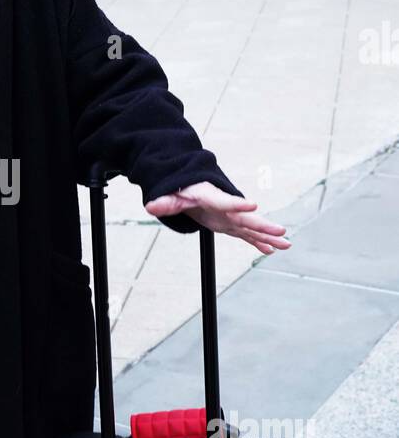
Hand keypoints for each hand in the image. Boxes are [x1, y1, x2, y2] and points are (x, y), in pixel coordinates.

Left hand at [145, 181, 290, 255]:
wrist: (190, 186)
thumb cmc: (182, 190)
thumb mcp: (171, 195)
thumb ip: (164, 202)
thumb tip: (152, 206)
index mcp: (212, 198)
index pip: (226, 202)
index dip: (238, 205)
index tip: (253, 206)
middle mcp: (226, 208)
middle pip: (247, 219)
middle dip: (264, 225)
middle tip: (281, 231)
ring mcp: (230, 218)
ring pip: (252, 229)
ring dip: (269, 237)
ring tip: (286, 244)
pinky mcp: (231, 225)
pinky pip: (248, 236)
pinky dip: (259, 243)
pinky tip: (272, 251)